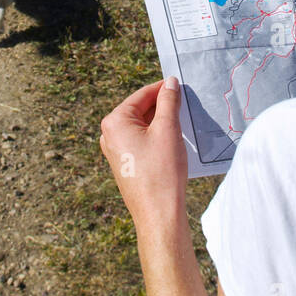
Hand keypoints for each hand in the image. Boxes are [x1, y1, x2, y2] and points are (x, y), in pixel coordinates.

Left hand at [100, 77, 188, 235]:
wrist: (158, 213)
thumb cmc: (162, 171)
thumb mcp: (168, 129)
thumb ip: (168, 101)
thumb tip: (169, 82)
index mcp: (114, 122)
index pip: (141, 95)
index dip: (163, 88)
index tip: (181, 84)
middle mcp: (109, 135)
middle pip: (140, 110)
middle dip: (162, 106)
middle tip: (185, 103)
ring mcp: (115, 151)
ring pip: (141, 126)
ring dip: (161, 122)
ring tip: (182, 122)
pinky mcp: (124, 164)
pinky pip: (140, 141)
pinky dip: (156, 136)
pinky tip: (173, 140)